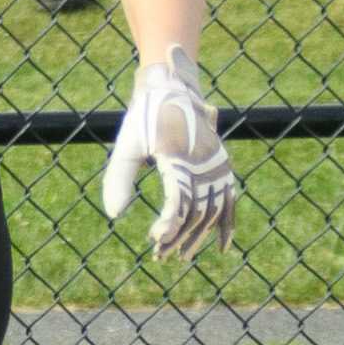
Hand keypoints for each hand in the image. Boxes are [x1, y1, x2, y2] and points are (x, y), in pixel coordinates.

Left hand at [102, 44, 236, 260]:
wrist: (173, 87)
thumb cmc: (145, 117)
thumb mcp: (126, 143)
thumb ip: (118, 178)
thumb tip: (113, 215)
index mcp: (179, 155)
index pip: (179, 199)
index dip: (169, 223)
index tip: (154, 238)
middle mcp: (203, 162)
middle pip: (196, 210)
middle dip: (178, 236)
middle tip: (158, 255)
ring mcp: (217, 165)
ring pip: (213, 210)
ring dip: (197, 236)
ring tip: (178, 256)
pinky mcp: (222, 167)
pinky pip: (230, 200)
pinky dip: (227, 224)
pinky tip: (222, 248)